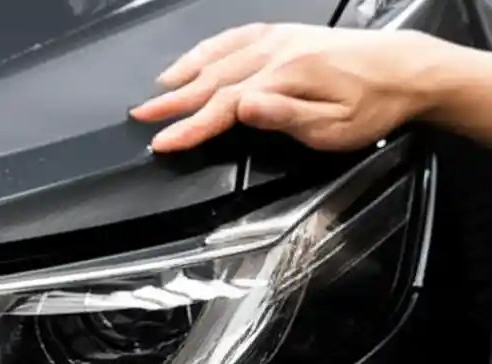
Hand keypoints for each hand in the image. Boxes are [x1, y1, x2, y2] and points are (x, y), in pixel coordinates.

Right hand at [130, 24, 447, 151]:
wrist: (409, 71)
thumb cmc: (375, 104)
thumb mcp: (334, 126)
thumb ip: (286, 117)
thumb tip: (244, 109)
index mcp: (287, 77)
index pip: (224, 106)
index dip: (189, 126)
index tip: (163, 141)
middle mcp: (278, 52)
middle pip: (212, 79)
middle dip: (173, 100)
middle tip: (142, 115)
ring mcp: (281, 39)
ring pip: (220, 54)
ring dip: (185, 71)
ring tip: (159, 88)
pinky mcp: (288, 34)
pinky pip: (237, 37)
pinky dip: (210, 48)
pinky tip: (197, 57)